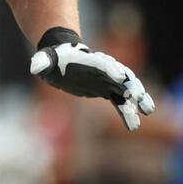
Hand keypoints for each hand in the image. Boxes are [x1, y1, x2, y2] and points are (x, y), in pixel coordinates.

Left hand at [30, 27, 154, 131]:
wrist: (64, 59)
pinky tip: (135, 124)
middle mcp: (104, 69)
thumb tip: (35, 65)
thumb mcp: (46, 60)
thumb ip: (42, 61)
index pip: (103, 63)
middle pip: (123, 76)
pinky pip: (121, 102)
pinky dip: (128, 111)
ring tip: (147, 111)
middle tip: (141, 98)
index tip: (120, 77)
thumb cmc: (54, 60)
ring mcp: (108, 80)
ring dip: (138, 100)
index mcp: (90, 60)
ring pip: (127, 91)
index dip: (111, 69)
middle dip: (132, 86)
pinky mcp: (108, 90)